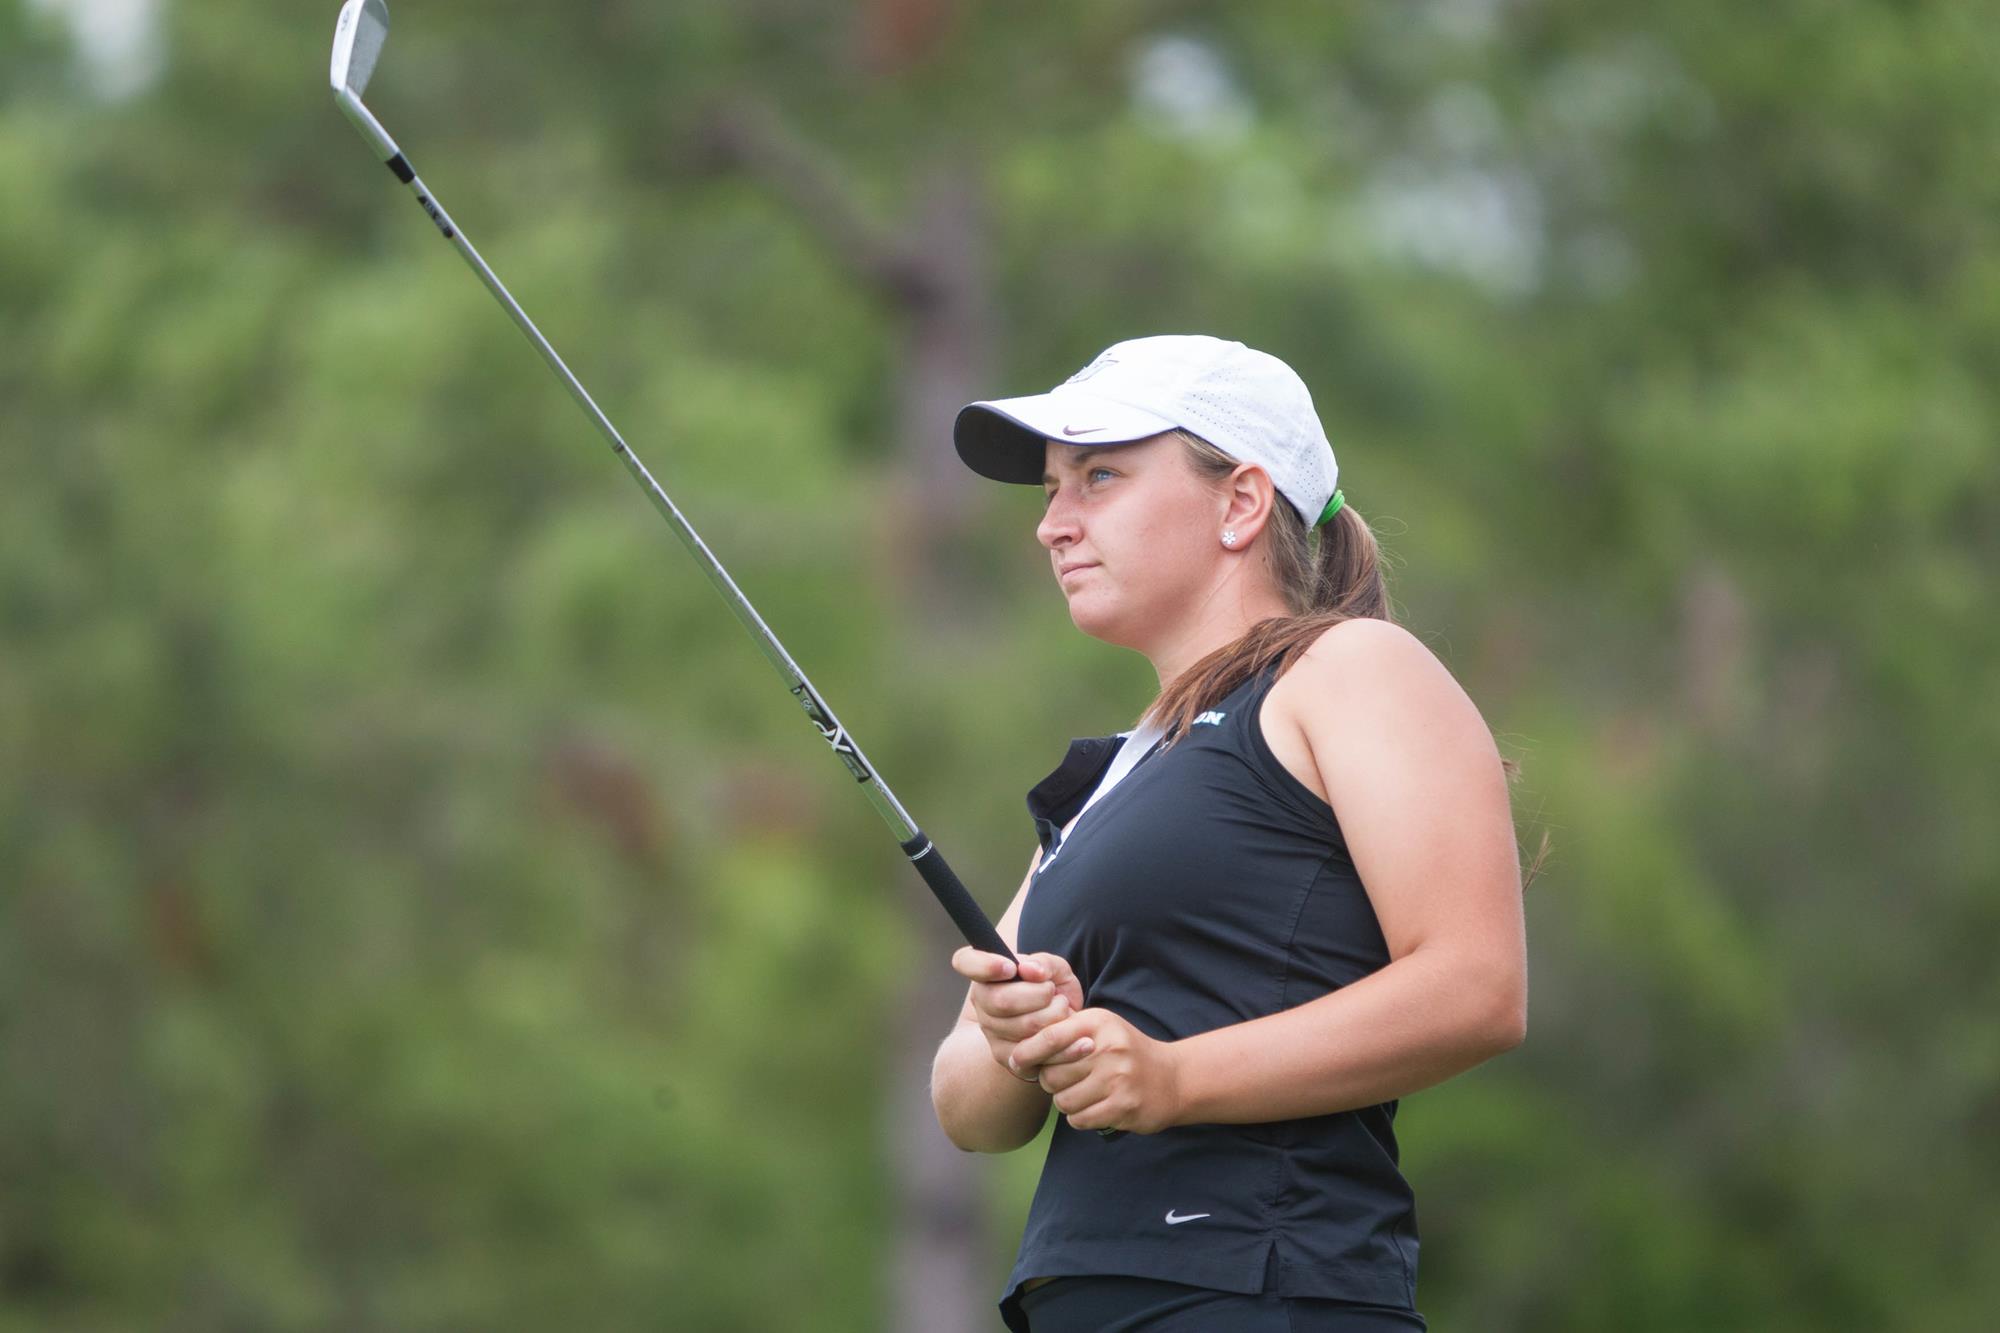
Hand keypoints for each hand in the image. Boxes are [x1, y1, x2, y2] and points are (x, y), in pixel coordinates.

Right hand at [951, 948, 1090, 1079]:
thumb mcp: (1054, 969)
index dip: (985, 965)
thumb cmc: (1053, 989)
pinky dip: (1066, 1047)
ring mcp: (992, 1034)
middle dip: (1039, 996)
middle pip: (1001, 1001)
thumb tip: (1029, 970)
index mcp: (987, 974)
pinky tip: (1083, 1042)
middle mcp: (982, 1004)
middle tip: (1054, 993)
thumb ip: (1043, 963)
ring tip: (1065, 1011)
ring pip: (1022, 1028)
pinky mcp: (1010, 1059)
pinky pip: (1036, 1055)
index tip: (1012, 968)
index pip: (966, 961)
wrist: (1060, 1025)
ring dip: (1055, 1017)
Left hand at [1007, 1007, 1184, 1134]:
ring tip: (1082, 1094)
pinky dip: (1080, 1118)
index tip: (1018, 1062)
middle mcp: (1109, 1048)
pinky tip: (1094, 1107)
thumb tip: (1018, 1050)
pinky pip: (1080, 1119)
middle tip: (1065, 1081)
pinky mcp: (1124, 1106)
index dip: (1027, 1052)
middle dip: (1051, 1082)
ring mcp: (1118, 1078)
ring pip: (1063, 1101)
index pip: (1049, 1037)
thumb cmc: (1126, 1052)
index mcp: (1098, 1023)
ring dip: (1066, 1102)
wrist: (1173, 1079)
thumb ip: (1065, 1032)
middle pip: (1052, 1074)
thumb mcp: (1100, 1029)